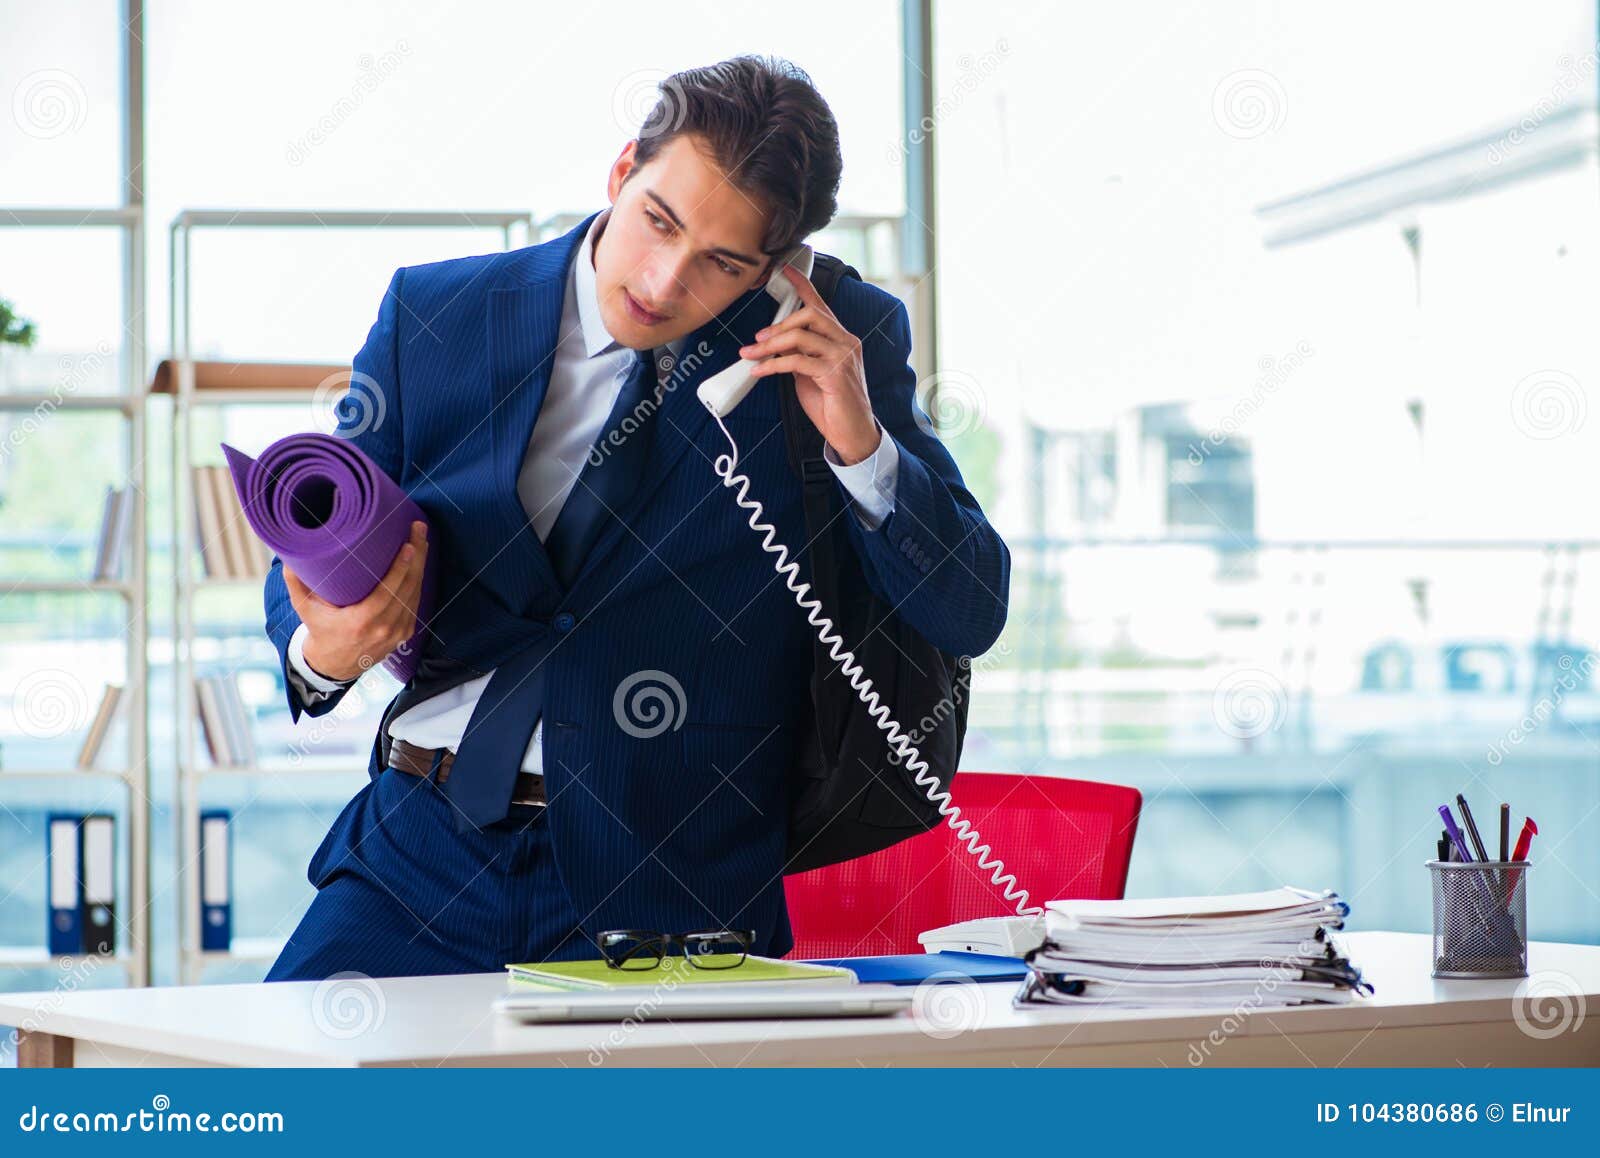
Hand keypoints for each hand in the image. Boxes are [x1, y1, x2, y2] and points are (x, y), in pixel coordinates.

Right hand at [285, 520, 427, 681]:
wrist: (335, 665)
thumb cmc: (320, 630)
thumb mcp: (304, 609)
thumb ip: (295, 582)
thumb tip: (288, 554)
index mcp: (361, 622)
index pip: (388, 592)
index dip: (401, 568)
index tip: (409, 546)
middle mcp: (383, 628)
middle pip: (408, 587)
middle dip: (418, 557)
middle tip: (419, 529)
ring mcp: (397, 632)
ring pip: (415, 594)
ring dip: (421, 566)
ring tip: (421, 539)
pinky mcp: (405, 633)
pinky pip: (416, 603)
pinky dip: (418, 581)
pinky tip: (419, 563)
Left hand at [739, 265, 878, 463]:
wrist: (854, 435)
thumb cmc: (833, 406)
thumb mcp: (810, 374)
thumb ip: (799, 355)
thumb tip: (775, 345)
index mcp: (841, 338)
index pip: (821, 304)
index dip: (802, 285)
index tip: (784, 270)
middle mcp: (846, 342)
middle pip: (810, 314)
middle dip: (778, 324)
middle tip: (757, 338)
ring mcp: (843, 357)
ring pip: (801, 335)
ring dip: (770, 345)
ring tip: (752, 355)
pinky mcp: (836, 374)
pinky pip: (797, 361)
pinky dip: (773, 365)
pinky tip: (760, 372)